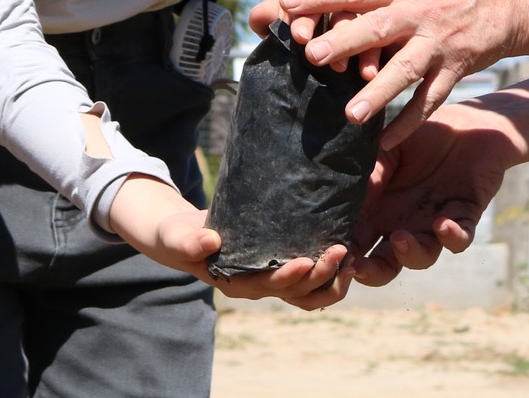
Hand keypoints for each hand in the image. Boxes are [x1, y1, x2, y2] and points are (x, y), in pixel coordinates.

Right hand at [104, 176, 350, 309]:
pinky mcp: (280, 264)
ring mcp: (272, 278)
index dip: (287, 277)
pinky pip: (310, 277)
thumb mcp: (177, 237)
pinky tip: (347, 251)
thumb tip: (209, 241)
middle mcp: (258, 285)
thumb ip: (189, 242)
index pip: (267, 285)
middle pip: (296, 290)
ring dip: (332, 279)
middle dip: (320, 274)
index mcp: (235, 282)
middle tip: (341, 250)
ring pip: (309, 292)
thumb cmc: (179, 236)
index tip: (305, 261)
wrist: (185, 236)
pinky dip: (329, 271)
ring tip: (352, 257)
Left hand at [250, 0, 528, 144]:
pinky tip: (386, 143)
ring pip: (406, 70)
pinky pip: (430, 100)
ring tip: (352, 115)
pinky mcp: (455, 69)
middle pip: (378, 28)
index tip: (287, 4)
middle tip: (313, 56)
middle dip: (346, 41)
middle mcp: (418, 12)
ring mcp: (438, 43)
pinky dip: (409, 122)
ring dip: (379, 93)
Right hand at [349, 102, 519, 286]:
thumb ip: (368, 172)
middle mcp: (404, 225)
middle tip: (358, 269)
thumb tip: (337, 194)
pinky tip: (442, 224)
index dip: (342, 255)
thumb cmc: (421, 135)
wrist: (465, 122)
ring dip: (410, 254)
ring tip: (400, 239)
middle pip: (383, 265)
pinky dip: (451, 237)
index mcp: (379, 211)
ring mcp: (432, 225)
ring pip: (421, 257)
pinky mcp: (464, 217)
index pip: (355, 243)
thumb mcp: (387, 149)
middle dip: (370, 273)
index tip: (328, 255)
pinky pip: (460, 237)